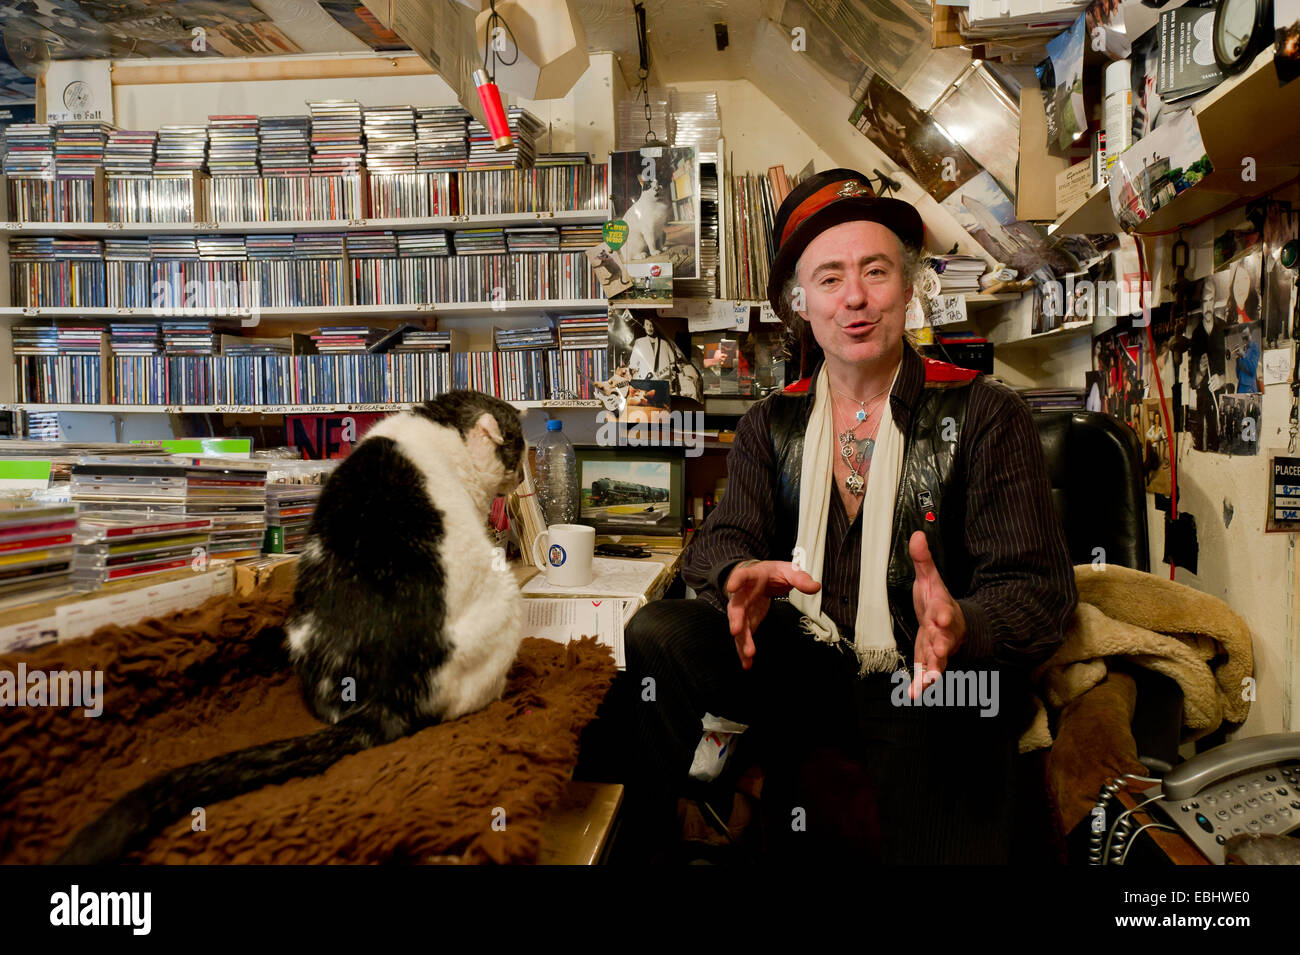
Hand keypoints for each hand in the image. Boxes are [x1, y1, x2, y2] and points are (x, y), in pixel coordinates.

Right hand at [725, 560, 820, 669]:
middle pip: (736, 607)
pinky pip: (744, 637)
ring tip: (748, 653)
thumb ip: (800, 578)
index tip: (732, 587)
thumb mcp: (787, 570)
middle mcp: (743, 595)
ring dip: (742, 640)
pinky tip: (747, 663)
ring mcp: (743, 610)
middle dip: (736, 620)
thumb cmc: (770, 574)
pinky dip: (744, 650)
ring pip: (739, 626)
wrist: (760, 579)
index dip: (736, 580)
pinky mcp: (747, 623)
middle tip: (736, 630)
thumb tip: (814, 587)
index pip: (743, 575)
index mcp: (753, 577)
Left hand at [908, 531, 965, 699]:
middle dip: (942, 645)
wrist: (950, 622)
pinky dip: (921, 684)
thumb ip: (923, 560)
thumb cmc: (937, 600)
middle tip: (939, 652)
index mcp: (943, 609)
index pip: (944, 609)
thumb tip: (916, 534)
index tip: (941, 616)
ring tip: (928, 683)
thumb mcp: (930, 579)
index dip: (943, 613)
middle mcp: (943, 631)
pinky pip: (927, 673)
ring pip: (938, 661)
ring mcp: (938, 647)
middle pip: (945, 638)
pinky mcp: (930, 660)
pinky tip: (914, 695)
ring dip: (933, 671)